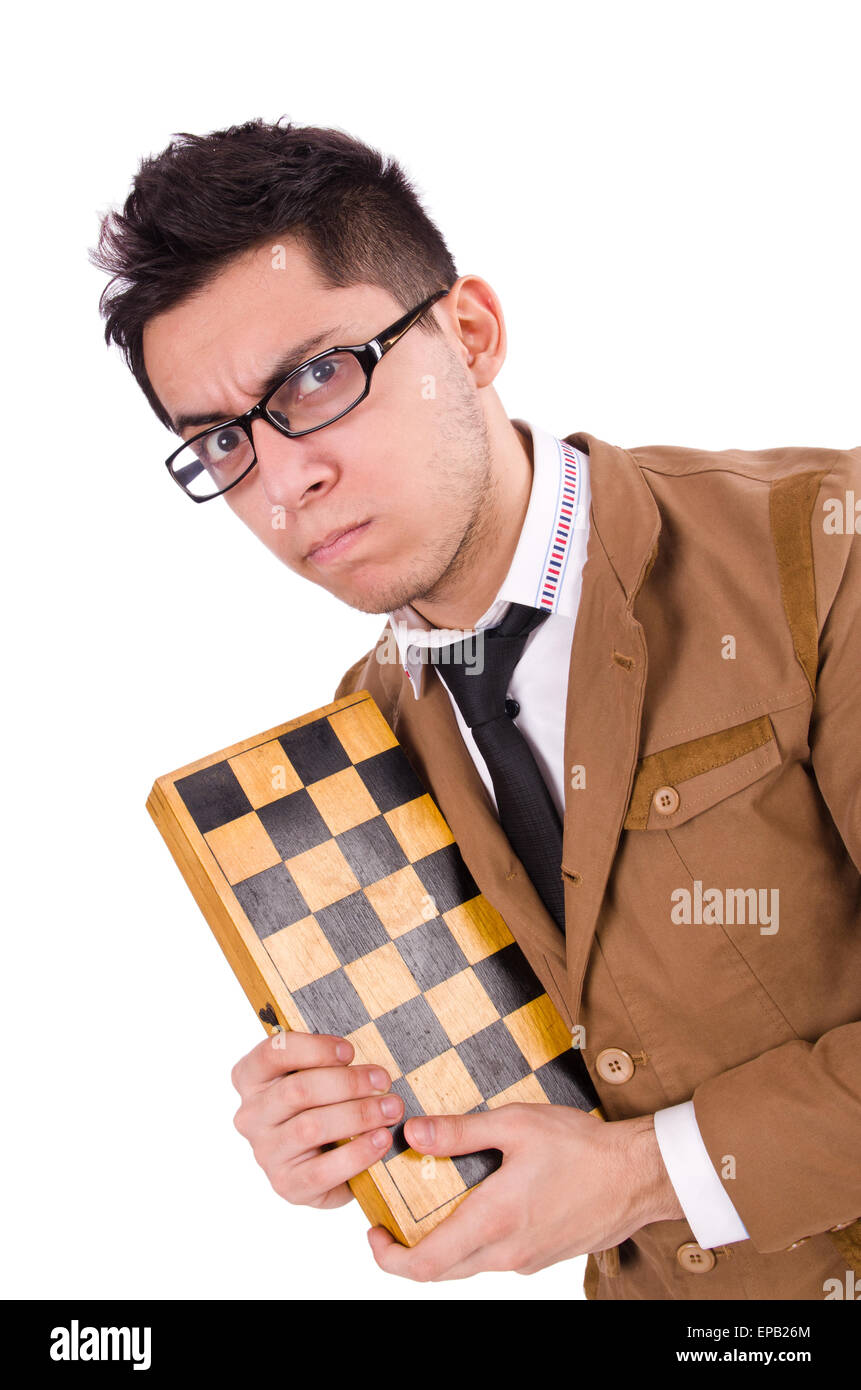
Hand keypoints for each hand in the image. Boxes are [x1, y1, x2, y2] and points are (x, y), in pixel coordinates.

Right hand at [230, 1031, 402, 1208]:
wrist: (327, 1163)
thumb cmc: (325, 1106)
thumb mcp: (320, 1076)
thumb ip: (329, 1062)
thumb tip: (361, 1058)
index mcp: (252, 1079)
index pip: (272, 1053)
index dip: (314, 1049)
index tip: (349, 1051)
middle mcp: (251, 1116)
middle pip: (297, 1090)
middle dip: (347, 1083)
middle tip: (383, 1080)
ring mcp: (266, 1153)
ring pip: (310, 1127)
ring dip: (358, 1115)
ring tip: (390, 1108)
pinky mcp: (287, 1184)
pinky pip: (323, 1169)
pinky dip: (357, 1153)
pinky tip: (380, 1140)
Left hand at [367, 1104, 683, 1279]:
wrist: (638, 1176)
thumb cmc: (581, 1147)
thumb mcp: (516, 1124)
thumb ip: (460, 1132)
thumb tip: (413, 1132)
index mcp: (493, 1222)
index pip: (424, 1264)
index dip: (388, 1256)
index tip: (374, 1230)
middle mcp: (506, 1252)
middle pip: (440, 1271)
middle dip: (407, 1251)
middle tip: (392, 1218)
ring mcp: (525, 1259)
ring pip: (467, 1265)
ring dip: (441, 1243)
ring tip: (431, 1201)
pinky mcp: (541, 1255)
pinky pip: (493, 1256)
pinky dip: (472, 1238)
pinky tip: (476, 1201)